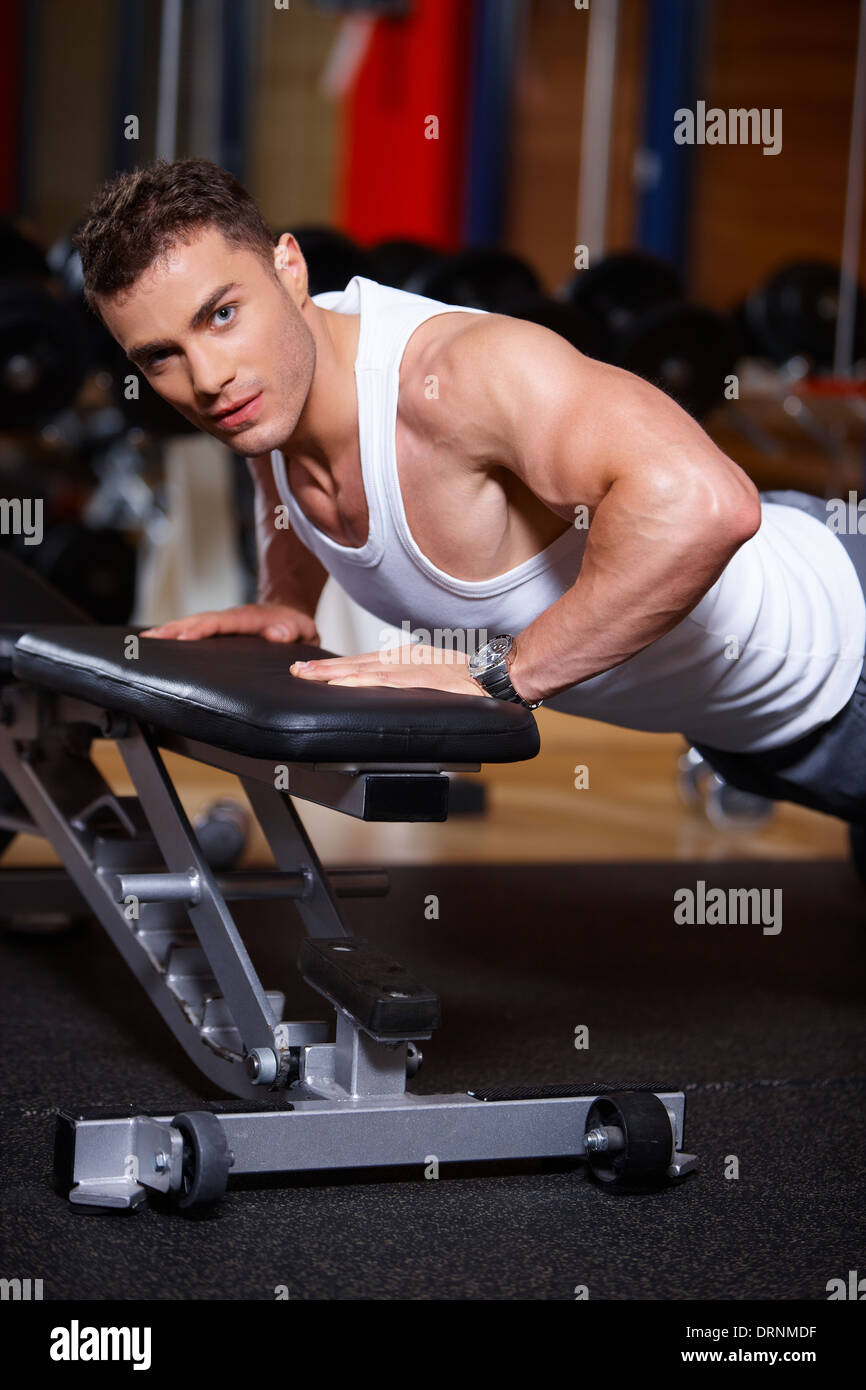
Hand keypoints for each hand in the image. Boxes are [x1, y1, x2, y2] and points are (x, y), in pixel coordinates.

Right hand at [141, 603, 320, 643]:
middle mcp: (233, 617)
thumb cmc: (297, 628)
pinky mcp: (219, 629)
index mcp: (251, 619)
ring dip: (170, 631)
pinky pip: (196, 629)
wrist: (291, 615)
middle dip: (175, 629)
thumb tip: (278, 633)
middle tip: (150, 640)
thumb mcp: (304, 630)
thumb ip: (294, 631)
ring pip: (194, 624)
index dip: (202, 630)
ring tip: (145, 642)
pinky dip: (176, 634)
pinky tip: (158, 643)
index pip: (223, 623)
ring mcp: (224, 622)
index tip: (183, 638)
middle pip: (200, 621)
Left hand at [290, 642, 489, 696]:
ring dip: (335, 673)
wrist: (498, 674)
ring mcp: (412, 668)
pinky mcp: (422, 680)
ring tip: (309, 676)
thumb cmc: (471, 678)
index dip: (335, 666)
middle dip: (325, 668)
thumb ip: (412, 682)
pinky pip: (385, 681)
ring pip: (365, 670)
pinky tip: (342, 685)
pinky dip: (362, 683)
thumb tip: (395, 692)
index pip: (363, 662)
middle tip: (297, 671)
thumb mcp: (435, 675)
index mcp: (406, 659)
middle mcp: (405, 659)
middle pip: (357, 663)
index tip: (310, 669)